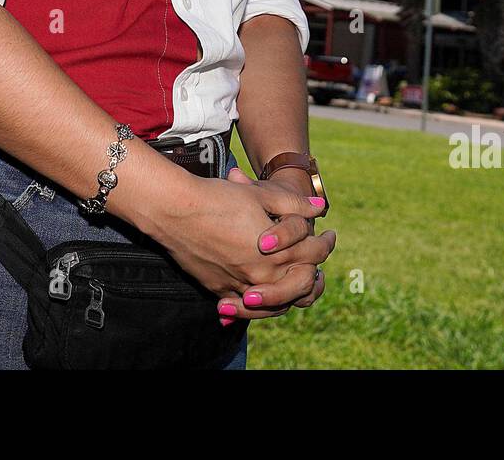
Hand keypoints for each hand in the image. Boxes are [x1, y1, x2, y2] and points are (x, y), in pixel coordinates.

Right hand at [146, 169, 334, 305]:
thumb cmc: (217, 198)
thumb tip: (320, 207)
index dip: (326, 244)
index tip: (329, 235)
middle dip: (313, 274)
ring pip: (274, 303)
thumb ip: (294, 205)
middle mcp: (259, 276)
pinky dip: (256, 305)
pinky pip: (244, 308)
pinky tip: (259, 297)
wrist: (174, 210)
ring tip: (294, 283)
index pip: (313, 254)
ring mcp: (237, 286)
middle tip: (318, 264)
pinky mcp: (217, 289)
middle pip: (299, 286)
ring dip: (288, 294)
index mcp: (276, 253)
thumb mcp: (260, 195)